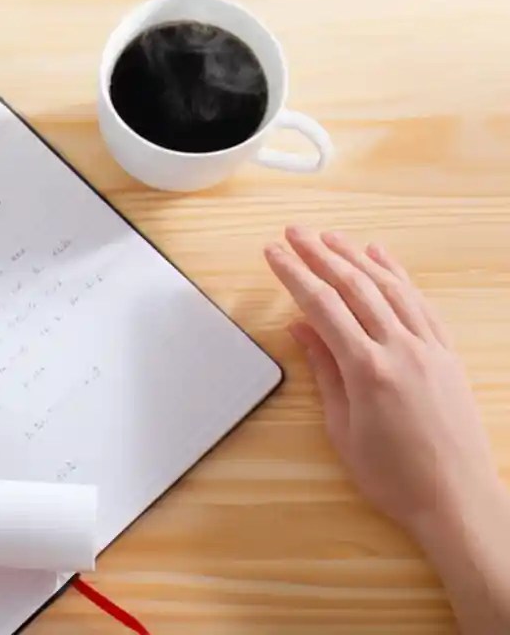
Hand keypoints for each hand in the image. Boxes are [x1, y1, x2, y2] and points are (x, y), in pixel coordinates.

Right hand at [263, 227, 498, 535]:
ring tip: (329, 236)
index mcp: (368, 370)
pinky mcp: (447, 354)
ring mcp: (429, 348)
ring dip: (356, 256)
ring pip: (389, 286)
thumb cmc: (393, 475)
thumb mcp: (342, 427)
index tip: (273, 253)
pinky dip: (398, 275)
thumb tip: (301, 328)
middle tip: (293, 232)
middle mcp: (401, 350)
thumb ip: (323, 370)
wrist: (456, 498)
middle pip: (354, 286)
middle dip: (319, 254)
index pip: (322, 306)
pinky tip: (380, 257)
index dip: (293, 274)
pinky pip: (419, 302)